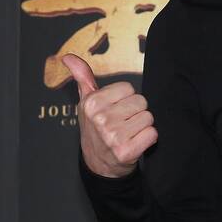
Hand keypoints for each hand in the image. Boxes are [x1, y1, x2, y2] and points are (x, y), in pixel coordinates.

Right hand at [62, 53, 157, 178]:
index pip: (129, 88)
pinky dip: (148, 139)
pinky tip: (135, 144)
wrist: (99, 164)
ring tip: (128, 134)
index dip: (125, 99)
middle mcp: (100, 119)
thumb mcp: (87, 103)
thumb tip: (68, 57)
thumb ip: (82, 77)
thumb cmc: (96, 128)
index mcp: (91, 103)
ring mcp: (113, 136)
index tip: (115, 111)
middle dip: (135, 112)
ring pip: (148, 117)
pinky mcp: (126, 151)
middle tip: (123, 124)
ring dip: (142, 126)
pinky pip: (152, 133)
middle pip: (141, 102)